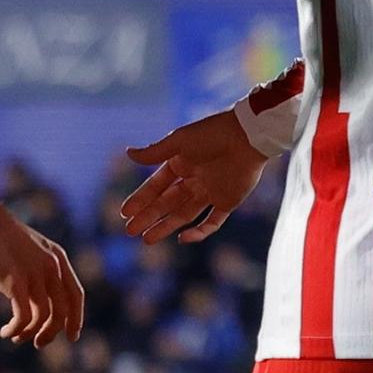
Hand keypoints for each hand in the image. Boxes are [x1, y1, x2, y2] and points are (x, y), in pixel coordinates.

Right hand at [0, 194, 83, 344]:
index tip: (72, 336)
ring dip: (31, 333)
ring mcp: (34, 273)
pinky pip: (24, 317)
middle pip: (63, 311)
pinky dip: (17, 329)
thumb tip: (35, 299)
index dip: (76, 318)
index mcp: (58, 258)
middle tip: (38, 344)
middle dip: (51, 332)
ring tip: (16, 337)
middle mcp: (51, 267)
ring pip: (45, 317)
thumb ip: (37, 270)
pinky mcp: (15, 281)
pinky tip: (6, 332)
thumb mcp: (27, 250)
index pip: (76, 295)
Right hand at [119, 108, 267, 240]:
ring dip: (166, 226)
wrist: (247, 136)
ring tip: (147, 239)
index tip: (125, 213)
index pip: (156, 186)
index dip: (140, 199)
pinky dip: (199, 232)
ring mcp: (210, 192)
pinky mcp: (228, 202)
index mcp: (181, 163)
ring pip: (184, 215)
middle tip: (130, 231)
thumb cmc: (212, 133)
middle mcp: (194, 179)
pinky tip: (182, 238)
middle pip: (167, 203)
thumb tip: (128, 153)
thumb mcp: (179, 141)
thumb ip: (154, 152)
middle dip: (148, 216)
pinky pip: (212, 222)